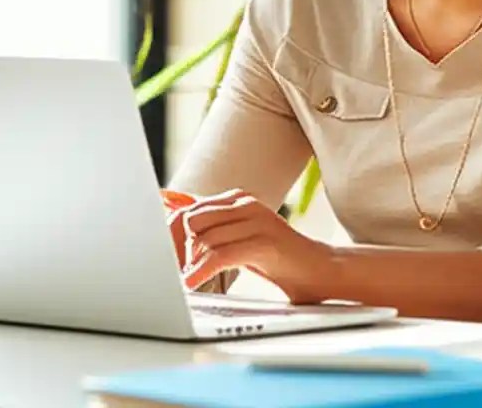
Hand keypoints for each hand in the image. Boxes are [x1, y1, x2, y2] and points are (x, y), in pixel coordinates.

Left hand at [171, 189, 333, 303]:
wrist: (322, 270)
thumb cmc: (278, 259)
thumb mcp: (239, 240)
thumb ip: (211, 232)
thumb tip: (172, 222)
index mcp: (236, 199)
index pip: (186, 209)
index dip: (168, 235)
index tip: (159, 257)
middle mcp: (244, 202)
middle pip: (189, 220)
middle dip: (175, 249)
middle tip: (171, 272)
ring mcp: (256, 219)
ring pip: (202, 238)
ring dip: (189, 263)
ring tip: (187, 280)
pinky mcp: (264, 241)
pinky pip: (220, 254)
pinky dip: (202, 271)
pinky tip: (195, 282)